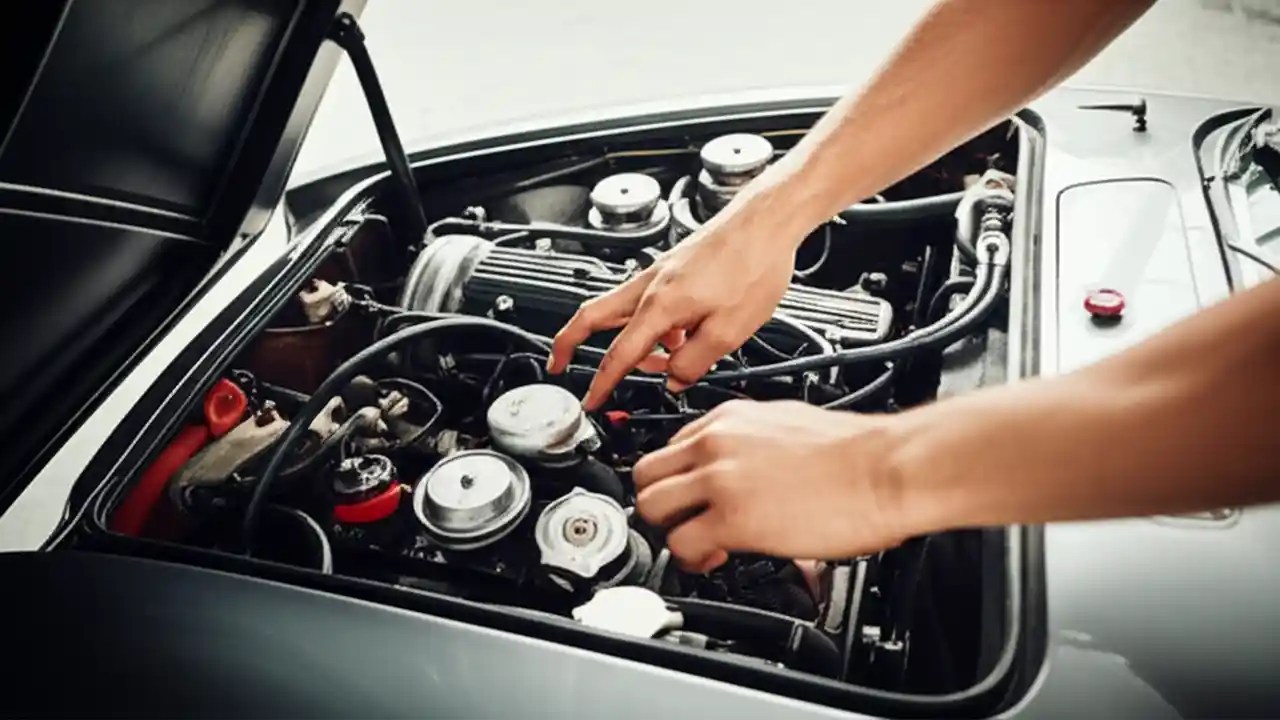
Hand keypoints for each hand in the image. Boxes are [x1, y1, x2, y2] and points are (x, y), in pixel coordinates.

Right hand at [547, 195, 800, 409]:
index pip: (619, 354)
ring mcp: (659, 274)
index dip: (602, 383)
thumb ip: (695, 362)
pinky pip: (650, 302)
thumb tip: (675, 378)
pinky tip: (683, 335)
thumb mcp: (730, 332)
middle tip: (559, 363)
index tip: (591, 401)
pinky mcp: (674, 269)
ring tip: (659, 361)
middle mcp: (651, 285)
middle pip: (592, 316)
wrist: (768, 221)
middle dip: (569, 341)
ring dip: (626, 337)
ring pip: (621, 309)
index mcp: (660, 305)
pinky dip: (655, 324)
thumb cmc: (754, 264)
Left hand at [633, 399, 907, 572]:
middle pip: (647, 473)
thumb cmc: (858, 454)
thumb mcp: (789, 427)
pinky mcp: (731, 518)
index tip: (695, 497)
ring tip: (699, 544)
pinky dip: (691, 559)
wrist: (887, 468)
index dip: (681, 479)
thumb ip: (755, 446)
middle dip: (662, 505)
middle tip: (685, 523)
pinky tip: (715, 558)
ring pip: (652, 506)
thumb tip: (751, 473)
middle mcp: (717, 442)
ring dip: (670, 532)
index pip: (673, 446)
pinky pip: (681, 544)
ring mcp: (720, 479)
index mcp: (731, 417)